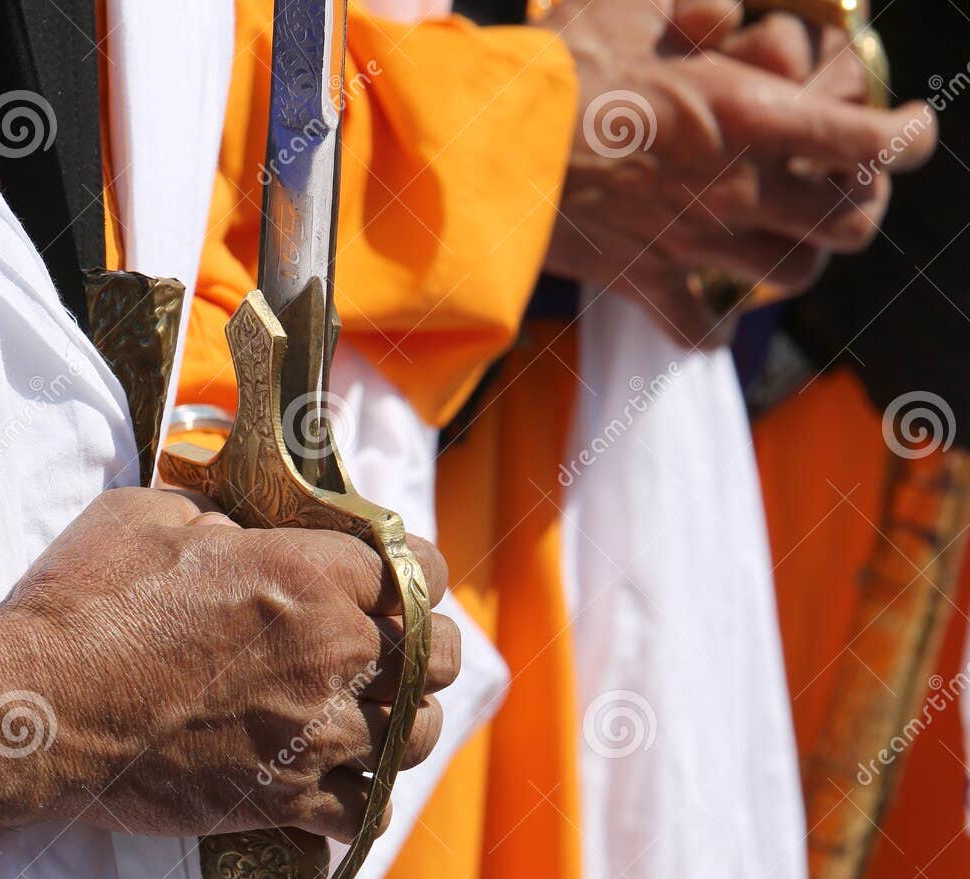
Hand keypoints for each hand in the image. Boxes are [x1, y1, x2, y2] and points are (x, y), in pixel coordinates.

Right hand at [0, 487, 458, 841]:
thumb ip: (218, 520)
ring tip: (376, 722)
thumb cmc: (80, 606)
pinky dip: (363, 798)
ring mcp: (313, 735)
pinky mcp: (284, 800)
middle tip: (394, 656)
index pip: (414, 569)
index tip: (400, 586)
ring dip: (404, 726)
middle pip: (437, 658)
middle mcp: (329, 654)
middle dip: (424, 652)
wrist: (36, 712)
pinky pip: (367, 810)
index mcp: (306, 573)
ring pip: (416, 738)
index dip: (414, 574)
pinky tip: (341, 786)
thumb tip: (240, 535)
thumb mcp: (145, 517)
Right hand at [540, 0, 935, 346]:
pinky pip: (700, 329)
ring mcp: (692, 245)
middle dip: (867, 201)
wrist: (484, 153)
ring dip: (806, 260)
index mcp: (750, 118)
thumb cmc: (558, 72)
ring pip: (792, 277)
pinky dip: (716, 327)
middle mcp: (737, 191)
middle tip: (854, 183)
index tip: (912, 125)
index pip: (871, 141)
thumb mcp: (632, 4)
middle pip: (848, 222)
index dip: (911, 135)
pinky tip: (714, 313)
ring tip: (794, 240)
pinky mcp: (642, 283)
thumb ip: (698, 4)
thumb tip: (726, 14)